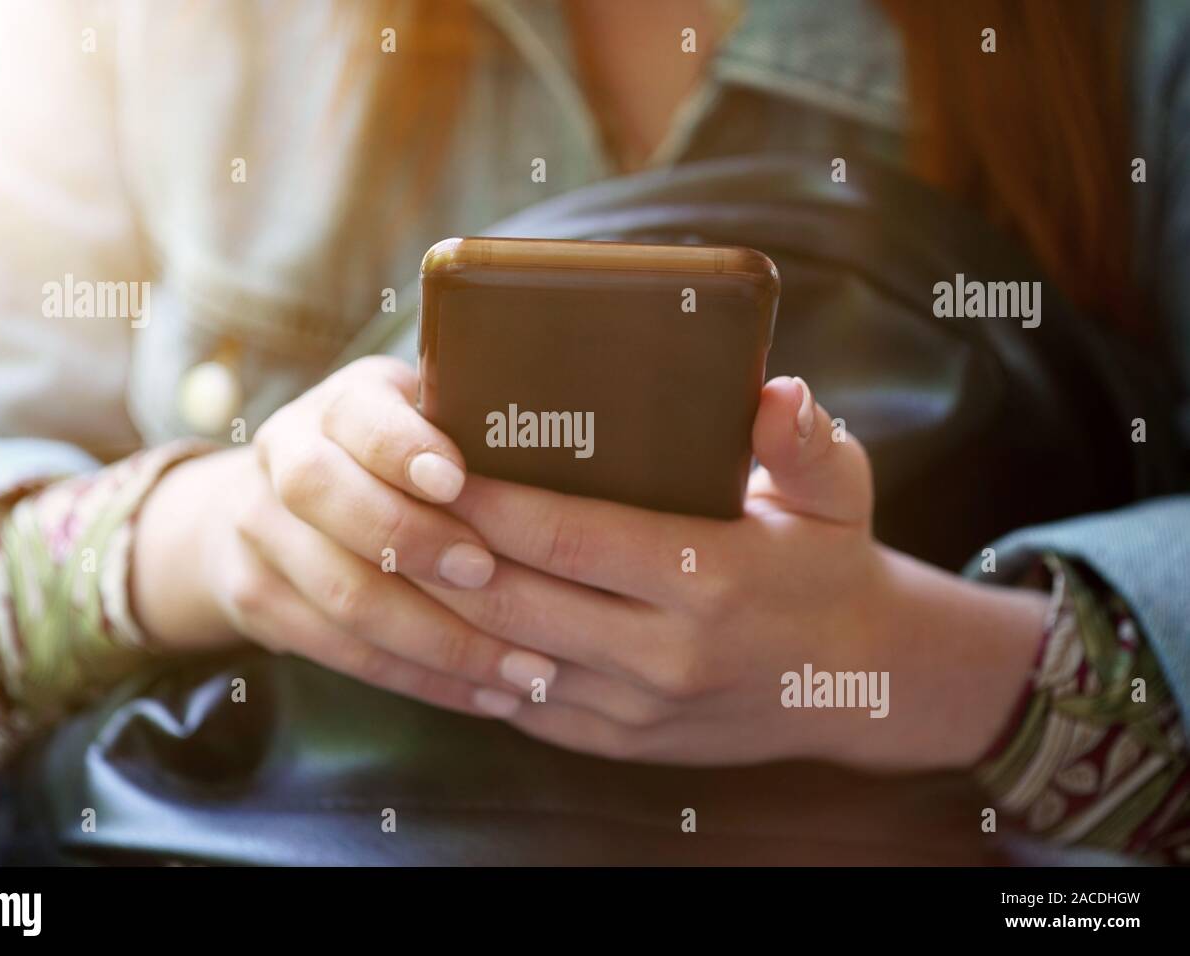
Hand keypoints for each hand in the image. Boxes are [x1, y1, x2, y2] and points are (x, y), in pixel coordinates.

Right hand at [130, 356, 555, 718]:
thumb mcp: (426, 421)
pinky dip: (422, 680)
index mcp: (338, 405)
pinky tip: (490, 695)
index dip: (401, 449)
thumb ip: (478, 428)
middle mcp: (285, 456)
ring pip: (342, 593)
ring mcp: (258, 531)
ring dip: (438, 637)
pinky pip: (342, 652)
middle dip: (413, 541)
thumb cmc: (397, 462)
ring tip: (525, 667)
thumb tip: (576, 442)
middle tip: (489, 574)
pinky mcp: (256, 601)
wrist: (276, 507)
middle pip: (328, 498)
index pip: (355, 417)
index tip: (457, 480)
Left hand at [417, 376, 1048, 768]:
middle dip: (440, 552)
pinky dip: (472, 666)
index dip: (487, 500)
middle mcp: (664, 652)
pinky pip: (523, 708)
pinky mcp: (621, 741)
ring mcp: (638, 707)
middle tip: (388, 501)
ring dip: (440, 613)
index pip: (563, 535)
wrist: (856, 682)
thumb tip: (777, 391)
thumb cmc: (830, 564)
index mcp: (706, 578)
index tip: (434, 459)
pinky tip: (436, 623)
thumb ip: (805, 441)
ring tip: (392, 558)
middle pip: (514, 600)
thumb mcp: (839, 491)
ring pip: (505, 660)